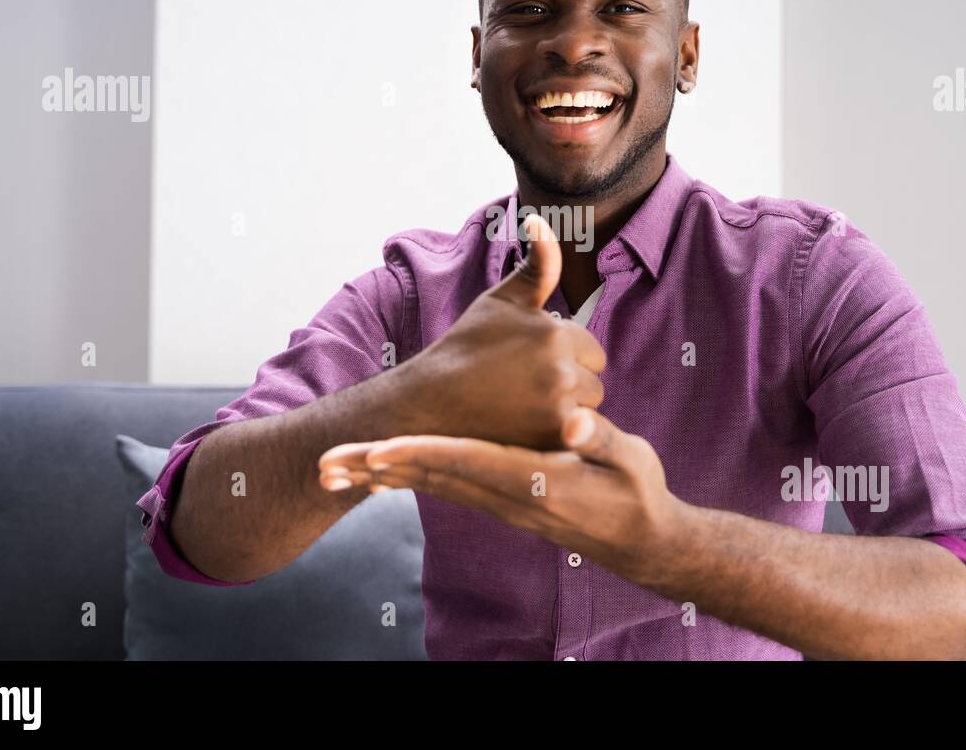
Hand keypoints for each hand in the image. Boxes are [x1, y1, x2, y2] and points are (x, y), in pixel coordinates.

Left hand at [317, 407, 686, 585]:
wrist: (640, 540)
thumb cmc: (637, 493)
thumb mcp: (631, 461)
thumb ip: (602, 441)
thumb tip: (574, 425)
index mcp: (536, 482)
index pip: (470, 462)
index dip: (423, 453)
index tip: (379, 449)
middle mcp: (507, 496)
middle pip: (433, 478)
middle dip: (377, 471)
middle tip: (324, 465)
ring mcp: (499, 502)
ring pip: (432, 485)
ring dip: (381, 477)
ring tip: (336, 470)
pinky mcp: (498, 500)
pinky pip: (444, 487)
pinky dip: (407, 478)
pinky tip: (381, 473)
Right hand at [391, 213, 605, 450]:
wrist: (426, 408)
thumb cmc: (465, 350)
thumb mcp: (500, 302)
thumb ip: (537, 265)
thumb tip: (542, 219)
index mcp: (556, 334)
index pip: (592, 352)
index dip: (564, 360)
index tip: (528, 366)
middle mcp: (563, 372)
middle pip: (594, 385)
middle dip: (569, 388)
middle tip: (522, 391)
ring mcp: (558, 413)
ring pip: (588, 415)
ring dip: (567, 415)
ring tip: (522, 411)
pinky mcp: (549, 446)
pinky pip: (578, 441)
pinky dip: (560, 440)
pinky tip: (527, 433)